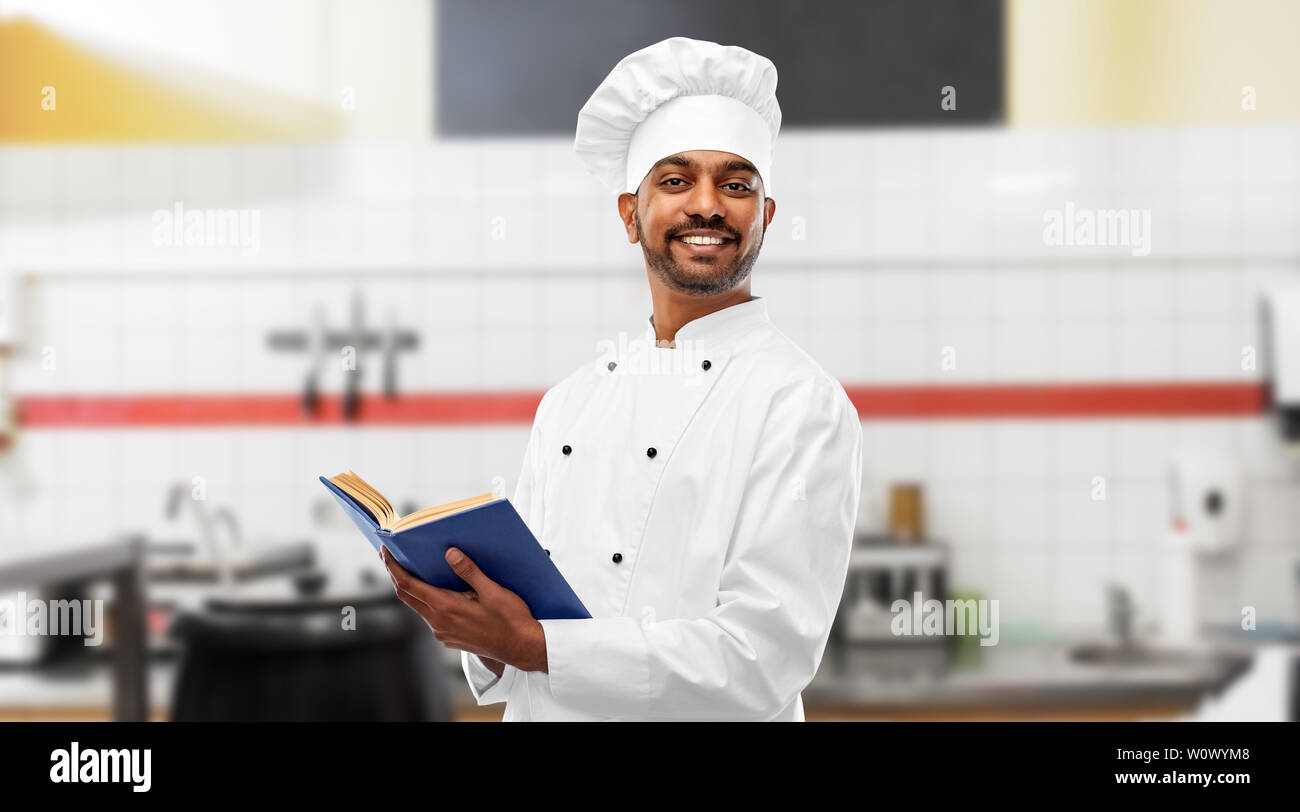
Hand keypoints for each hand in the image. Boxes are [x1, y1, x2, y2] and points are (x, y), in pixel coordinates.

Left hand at [380, 545, 547, 672]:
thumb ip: (469, 571)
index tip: (385, 552)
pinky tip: (433, 591)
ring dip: (410, 588)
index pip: (408, 585)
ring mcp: (442, 633)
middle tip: (390, 555)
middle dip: (396, 574)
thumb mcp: (492, 591)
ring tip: (410, 569)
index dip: (394, 567)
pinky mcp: (449, 638)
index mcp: (446, 608)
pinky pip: (429, 616)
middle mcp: (438, 622)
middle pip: (407, 595)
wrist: (521, 647)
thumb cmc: (510, 619)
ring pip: (417, 606)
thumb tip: (450, 553)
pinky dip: (424, 600)